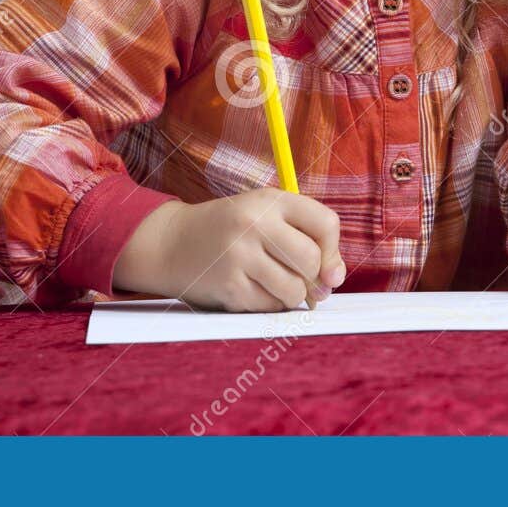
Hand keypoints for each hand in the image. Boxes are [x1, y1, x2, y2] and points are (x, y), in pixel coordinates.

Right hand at [114, 188, 346, 312]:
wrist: (173, 242)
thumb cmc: (232, 229)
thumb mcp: (267, 215)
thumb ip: (307, 238)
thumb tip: (334, 281)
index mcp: (270, 199)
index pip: (326, 223)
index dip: (333, 250)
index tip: (326, 263)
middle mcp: (254, 223)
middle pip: (311, 261)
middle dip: (314, 278)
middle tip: (303, 281)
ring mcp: (239, 255)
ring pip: (294, 289)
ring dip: (293, 295)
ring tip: (276, 284)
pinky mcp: (229, 286)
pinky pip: (270, 306)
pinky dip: (270, 304)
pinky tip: (254, 289)